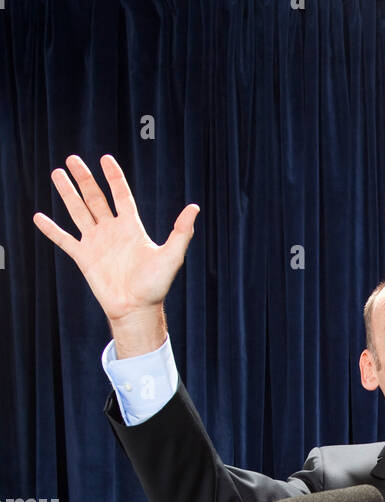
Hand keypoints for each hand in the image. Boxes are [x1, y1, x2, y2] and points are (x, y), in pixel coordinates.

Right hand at [34, 154, 198, 346]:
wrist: (136, 310)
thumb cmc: (156, 286)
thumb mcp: (172, 256)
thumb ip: (181, 232)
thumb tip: (195, 207)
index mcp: (131, 227)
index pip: (121, 195)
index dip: (113, 177)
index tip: (105, 159)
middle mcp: (112, 231)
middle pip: (95, 198)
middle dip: (84, 178)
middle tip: (72, 159)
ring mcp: (96, 243)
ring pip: (78, 212)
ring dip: (67, 193)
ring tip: (57, 173)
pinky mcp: (84, 258)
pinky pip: (64, 240)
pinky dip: (52, 229)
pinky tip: (39, 217)